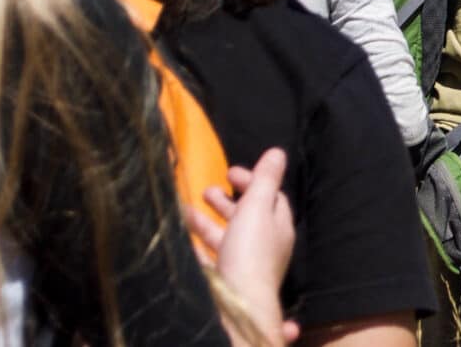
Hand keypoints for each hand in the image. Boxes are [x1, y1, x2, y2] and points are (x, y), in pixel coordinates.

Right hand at [188, 148, 296, 345]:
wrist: (236, 307)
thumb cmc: (250, 252)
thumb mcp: (258, 208)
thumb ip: (265, 180)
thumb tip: (278, 152)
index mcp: (278, 227)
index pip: (271, 196)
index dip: (252, 181)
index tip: (229, 172)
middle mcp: (265, 246)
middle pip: (247, 217)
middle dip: (226, 201)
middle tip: (206, 190)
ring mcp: (245, 265)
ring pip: (226, 237)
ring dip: (207, 221)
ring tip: (185, 211)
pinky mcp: (226, 280)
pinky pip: (211, 258)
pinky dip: (197, 245)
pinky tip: (182, 240)